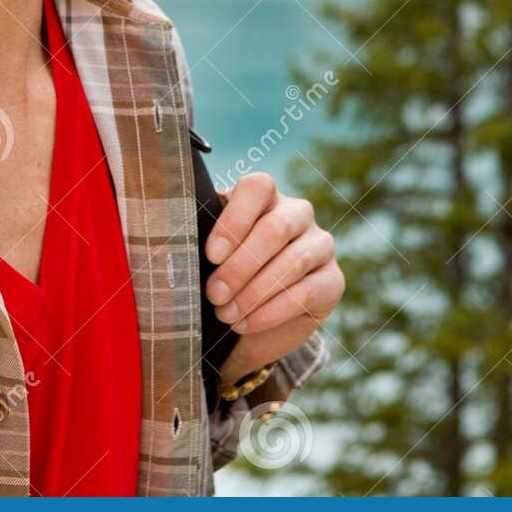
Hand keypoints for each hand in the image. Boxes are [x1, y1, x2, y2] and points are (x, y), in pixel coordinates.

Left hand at [204, 173, 342, 387]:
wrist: (250, 324)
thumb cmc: (225, 278)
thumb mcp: (210, 257)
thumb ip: (201, 240)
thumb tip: (178, 245)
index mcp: (265, 197)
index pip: (258, 187)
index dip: (235, 220)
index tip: (211, 255)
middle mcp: (297, 213)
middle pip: (276, 228)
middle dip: (240, 266)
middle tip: (214, 294)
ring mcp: (320, 244)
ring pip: (293, 261)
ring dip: (254, 292)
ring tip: (226, 314)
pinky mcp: (333, 280)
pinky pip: (307, 292)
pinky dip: (271, 312)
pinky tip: (245, 323)